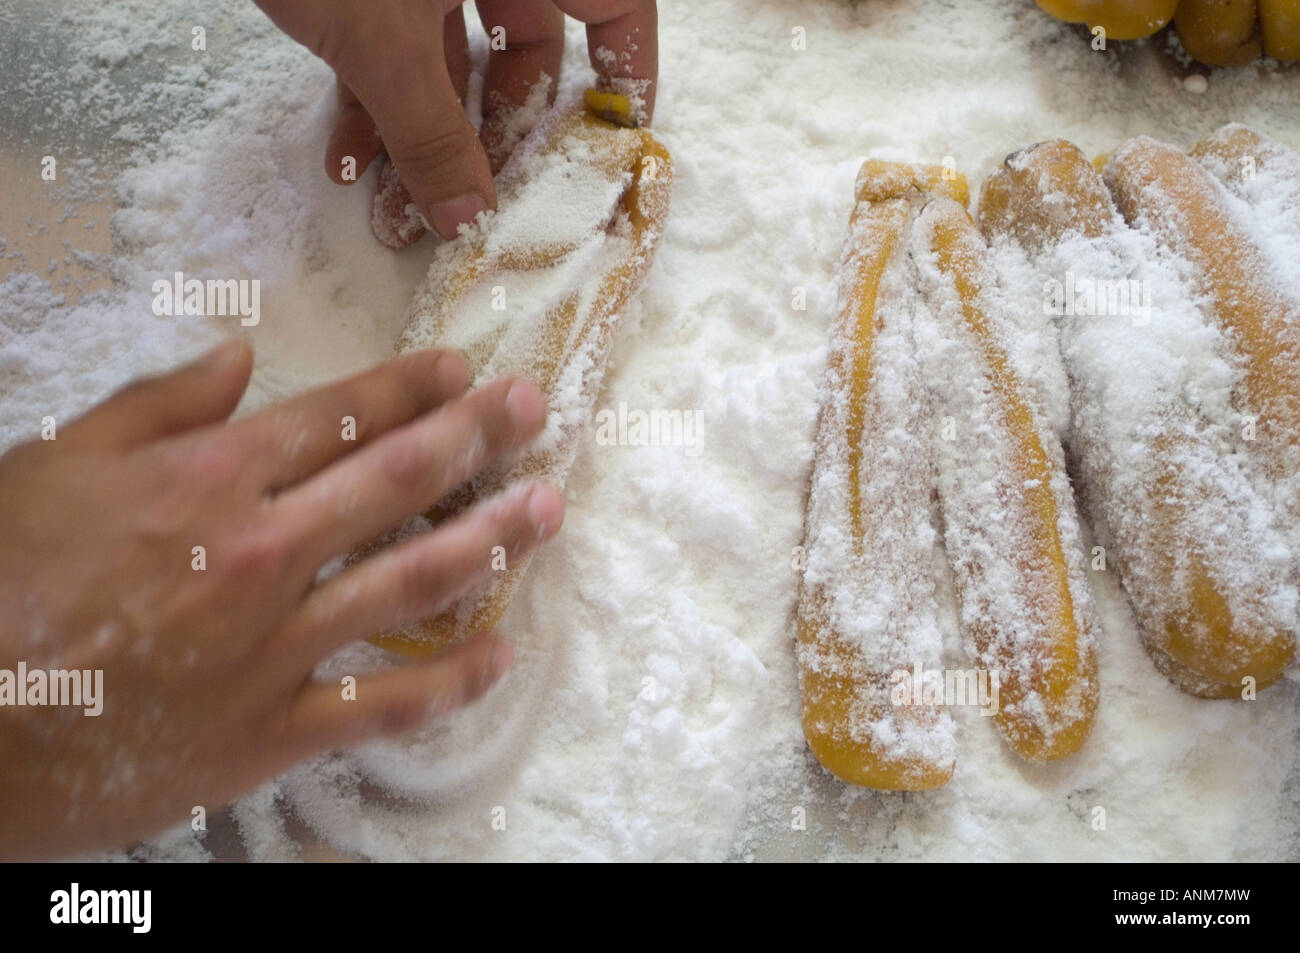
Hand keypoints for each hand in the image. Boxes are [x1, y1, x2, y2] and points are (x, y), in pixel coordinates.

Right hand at [0, 339, 563, 858]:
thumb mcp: (57, 464)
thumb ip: (157, 404)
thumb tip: (242, 357)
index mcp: (215, 478)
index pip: (343, 417)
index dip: (413, 388)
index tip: (464, 371)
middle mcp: (267, 550)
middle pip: (399, 481)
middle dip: (477, 437)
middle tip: (534, 410)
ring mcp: (280, 644)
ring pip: (416, 580)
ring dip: (493, 539)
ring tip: (549, 508)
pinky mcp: (277, 728)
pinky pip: (388, 703)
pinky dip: (453, 681)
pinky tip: (503, 655)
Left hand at [255, 0, 658, 241]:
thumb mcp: (383, 41)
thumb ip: (430, 132)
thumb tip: (468, 217)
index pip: (617, 8)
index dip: (627, 78)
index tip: (611, 148)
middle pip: (529, 49)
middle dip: (492, 139)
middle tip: (471, 207)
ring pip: (454, 54)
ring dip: (422, 137)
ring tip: (391, 213)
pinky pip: (396, 38)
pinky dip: (375, 96)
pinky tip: (348, 158)